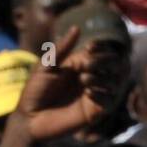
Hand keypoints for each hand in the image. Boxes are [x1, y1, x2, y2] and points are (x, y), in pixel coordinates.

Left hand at [17, 27, 121, 141]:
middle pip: (114, 64)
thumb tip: (77, 28)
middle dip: (105, 61)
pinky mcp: (96, 112)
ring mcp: (95, 95)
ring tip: (84, 81)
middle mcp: (91, 77)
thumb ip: (62, 48)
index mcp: (80, 64)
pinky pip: (110, 100)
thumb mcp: (46, 66)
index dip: (100, 47)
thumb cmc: (35, 91)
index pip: (101, 51)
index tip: (89, 48)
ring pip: (115, 81)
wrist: (31, 118)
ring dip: (102, 78)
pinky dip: (103, 94)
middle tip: (87, 66)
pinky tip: (88, 94)